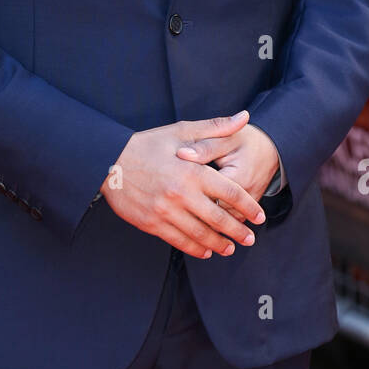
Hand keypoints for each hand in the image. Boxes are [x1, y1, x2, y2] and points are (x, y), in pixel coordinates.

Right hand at [102, 111, 265, 258]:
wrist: (108, 162)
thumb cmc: (147, 144)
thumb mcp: (181, 131)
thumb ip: (215, 128)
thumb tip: (244, 117)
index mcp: (192, 171)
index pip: (230, 193)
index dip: (249, 207)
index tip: (259, 216)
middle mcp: (181, 194)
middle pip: (219, 219)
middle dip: (238, 232)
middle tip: (250, 239)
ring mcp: (166, 212)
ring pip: (201, 235)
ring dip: (219, 244)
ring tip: (230, 248)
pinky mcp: (152, 224)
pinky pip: (179, 241)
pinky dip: (196, 249)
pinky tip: (205, 251)